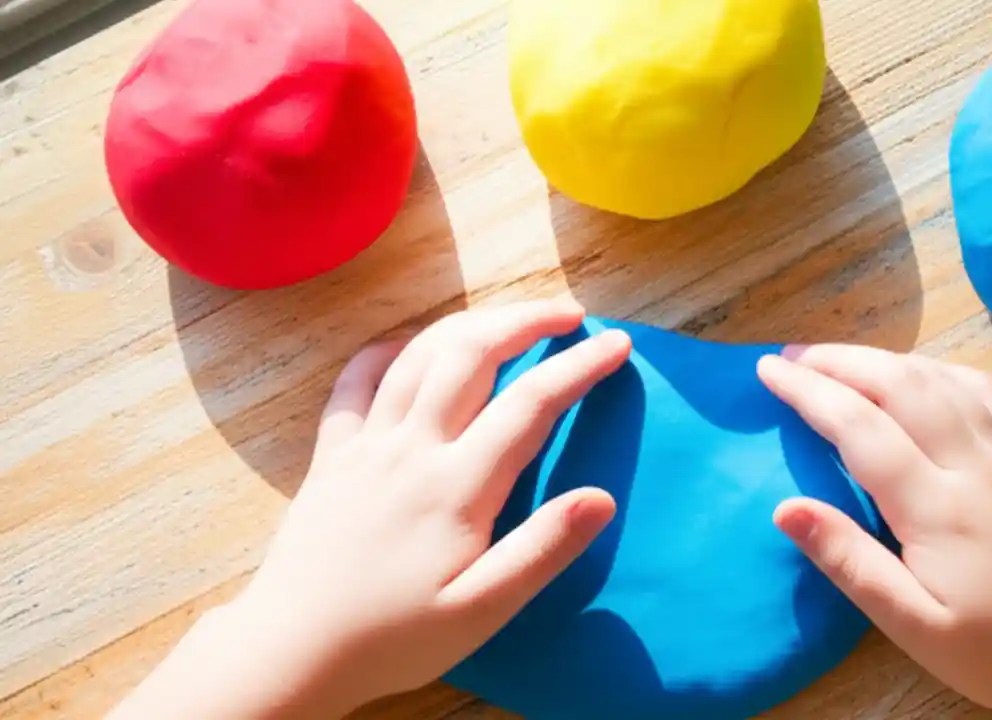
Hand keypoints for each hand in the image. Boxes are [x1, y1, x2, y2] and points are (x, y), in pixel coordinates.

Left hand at [111, 300, 630, 718]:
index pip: (531, 404)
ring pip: (418, 356)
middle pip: (472, 355)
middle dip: (525, 321)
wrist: (292, 651)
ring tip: (506, 318)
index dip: (579, 367)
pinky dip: (385, 351)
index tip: (618, 344)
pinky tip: (408, 345)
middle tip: (569, 313)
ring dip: (468, 325)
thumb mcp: (481, 611)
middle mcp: (412, 448)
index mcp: (457, 485)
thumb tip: (601, 497)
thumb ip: (541, 550)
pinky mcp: (330, 455)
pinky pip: (354, 382)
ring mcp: (365, 445)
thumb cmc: (395, 638)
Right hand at [758, 345, 991, 719]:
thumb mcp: (914, 626)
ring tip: (842, 358)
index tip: (768, 372)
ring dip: (886, 358)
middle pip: (901, 385)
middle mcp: (976, 465)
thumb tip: (786, 508)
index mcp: (938, 507)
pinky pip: (988, 393)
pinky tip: (924, 373)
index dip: (809, 392)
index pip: (860, 427)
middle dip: (840, 361)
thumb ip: (850, 562)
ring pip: (943, 379)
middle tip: (792, 355)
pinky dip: (943, 370)